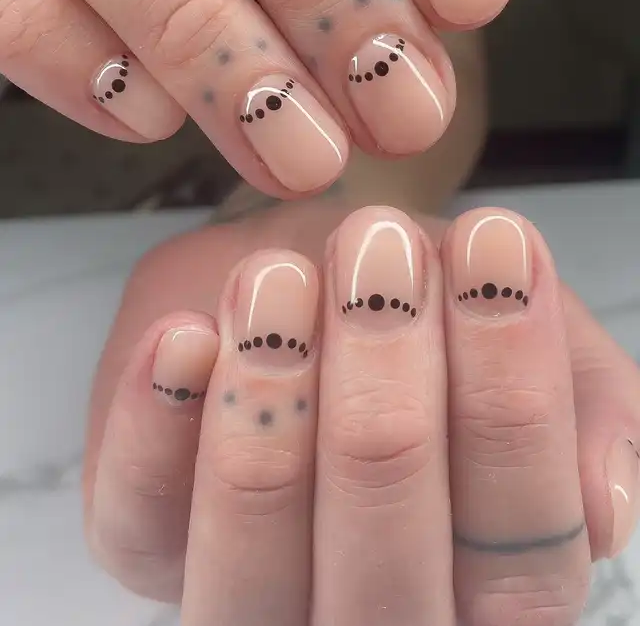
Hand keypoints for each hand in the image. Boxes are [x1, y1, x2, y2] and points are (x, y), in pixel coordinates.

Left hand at [84, 201, 639, 624]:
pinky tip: (186, 335)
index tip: (498, 261)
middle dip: (390, 410)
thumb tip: (603, 505)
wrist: (302, 267)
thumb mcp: (524, 336)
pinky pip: (137, 514)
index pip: (520, 562)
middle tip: (383, 261)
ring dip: (274, 409)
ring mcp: (244, 591)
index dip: (514, 411)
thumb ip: (584, 408)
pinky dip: (159, 423)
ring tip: (281, 282)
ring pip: (252, 566)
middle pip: (387, 578)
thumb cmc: (419, 304)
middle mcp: (366, 614)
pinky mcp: (142, 540)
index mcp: (476, 589)